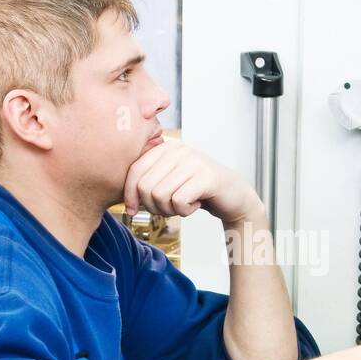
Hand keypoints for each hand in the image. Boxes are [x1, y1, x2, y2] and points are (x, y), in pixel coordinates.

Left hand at [123, 140, 260, 222]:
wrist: (233, 196)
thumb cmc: (197, 191)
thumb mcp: (169, 182)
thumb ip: (148, 183)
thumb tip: (126, 204)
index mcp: (165, 147)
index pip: (134, 171)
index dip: (129, 195)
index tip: (132, 210)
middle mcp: (178, 149)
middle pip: (145, 186)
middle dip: (153, 206)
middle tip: (169, 208)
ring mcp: (193, 161)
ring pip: (160, 195)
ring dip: (169, 210)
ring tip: (183, 206)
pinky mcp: (206, 177)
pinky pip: (179, 201)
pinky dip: (184, 211)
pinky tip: (195, 205)